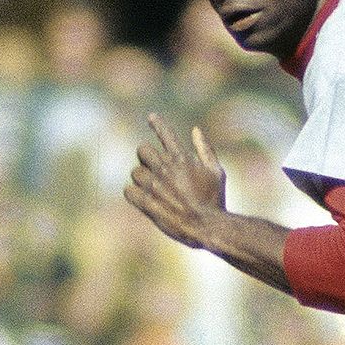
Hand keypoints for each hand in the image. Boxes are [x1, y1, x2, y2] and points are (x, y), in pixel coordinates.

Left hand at [126, 113, 225, 248]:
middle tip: (154, 169)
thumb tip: (195, 130)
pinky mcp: (145, 202)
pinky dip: (133, 193)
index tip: (151, 117)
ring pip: (135, 172)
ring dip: (142, 179)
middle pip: (142, 150)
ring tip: (155, 191)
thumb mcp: (216, 172)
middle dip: (147, 157)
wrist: (206, 227)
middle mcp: (165, 168)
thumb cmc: (214, 200)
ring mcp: (154, 185)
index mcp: (181, 158)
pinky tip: (143, 199)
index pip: (165, 134)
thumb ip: (205, 149)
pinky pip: (128, 191)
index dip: (157, 124)